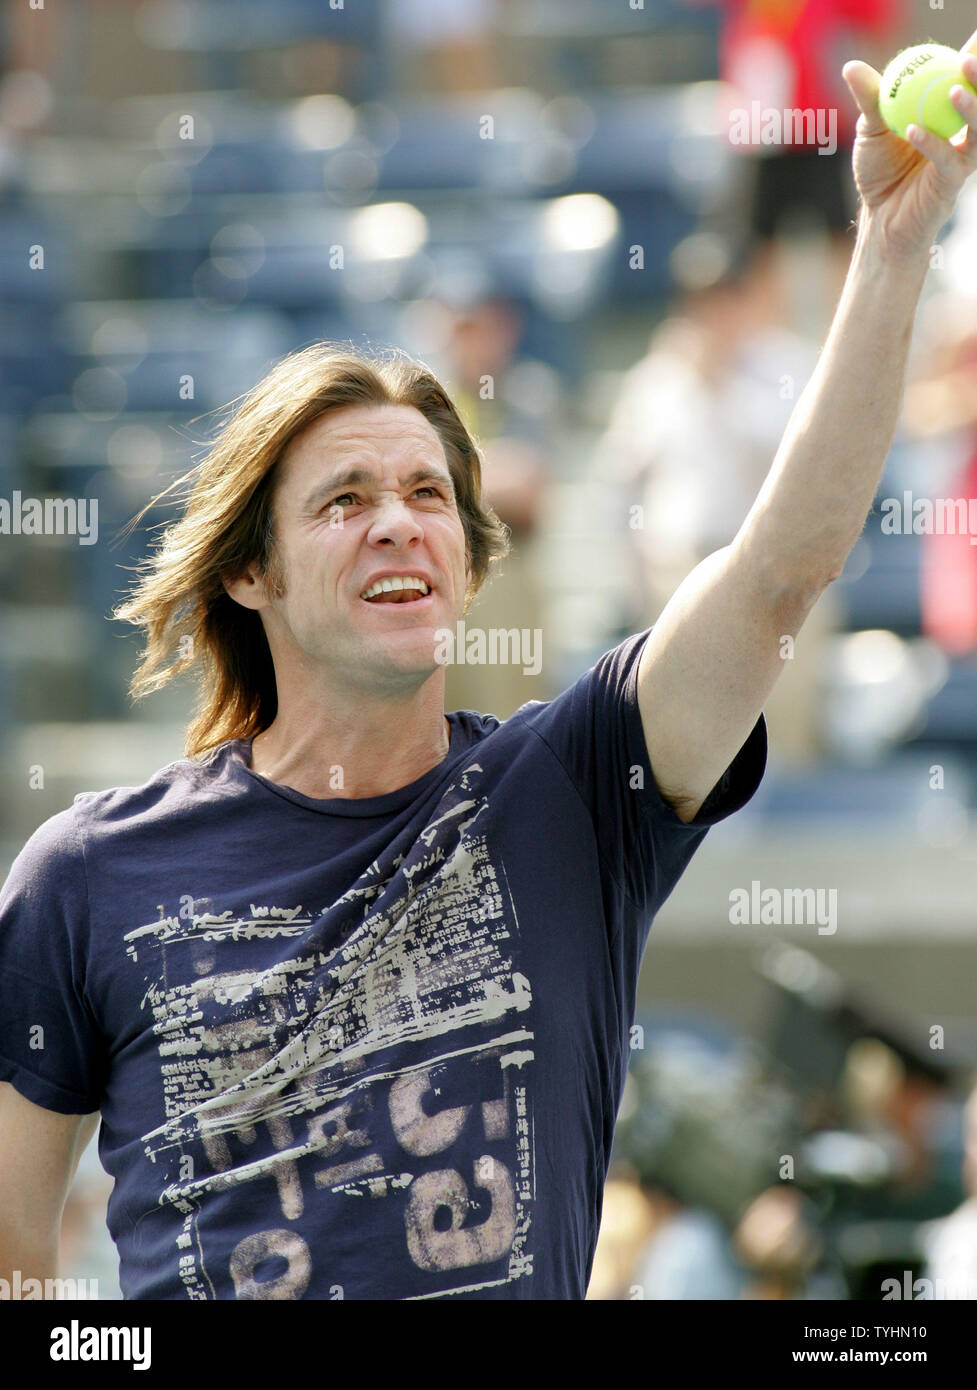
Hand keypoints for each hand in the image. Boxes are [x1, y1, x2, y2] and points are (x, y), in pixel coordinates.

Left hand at [842, 33, 976, 258]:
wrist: (879, 220)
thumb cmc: (879, 174)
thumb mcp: (871, 131)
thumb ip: (870, 99)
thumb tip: (852, 67)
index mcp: (945, 115)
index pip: (963, 81)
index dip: (971, 60)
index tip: (973, 39)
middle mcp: (960, 134)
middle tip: (969, 58)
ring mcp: (960, 158)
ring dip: (973, 106)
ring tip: (956, 89)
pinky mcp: (952, 182)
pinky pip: (948, 160)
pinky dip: (932, 144)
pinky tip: (914, 131)